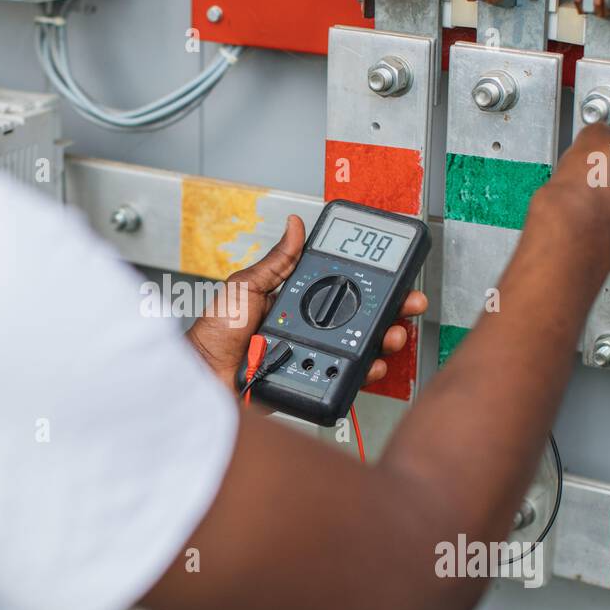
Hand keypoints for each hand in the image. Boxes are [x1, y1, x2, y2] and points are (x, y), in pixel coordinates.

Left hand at [187, 215, 428, 391]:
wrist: (203, 376)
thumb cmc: (215, 333)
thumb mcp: (246, 287)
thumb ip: (276, 263)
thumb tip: (294, 226)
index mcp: (294, 303)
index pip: (341, 289)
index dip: (370, 284)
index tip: (393, 276)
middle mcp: (307, 329)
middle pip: (359, 319)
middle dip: (389, 312)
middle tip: (406, 306)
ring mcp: (311, 356)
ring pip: (359, 349)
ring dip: (383, 341)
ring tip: (391, 335)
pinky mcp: (310, 383)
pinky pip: (344, 378)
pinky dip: (364, 373)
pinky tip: (373, 365)